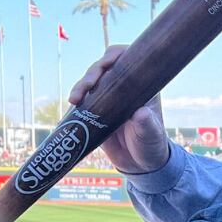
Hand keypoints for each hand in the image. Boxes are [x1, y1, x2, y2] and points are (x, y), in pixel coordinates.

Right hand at [69, 44, 170, 173]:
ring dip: (80, 87)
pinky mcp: (94, 110)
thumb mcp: (152, 135)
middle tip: (86, 86)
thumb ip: (148, 124)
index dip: (114, 56)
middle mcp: (123, 86)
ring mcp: (107, 97)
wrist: (139, 164)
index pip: (127, 59)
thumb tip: (140, 113)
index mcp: (141, 84)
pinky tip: (69, 108)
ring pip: (90, 83)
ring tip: (74, 99)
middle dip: (92, 73)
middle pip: (103, 68)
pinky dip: (75, 101)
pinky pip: (82, 101)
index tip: (106, 63)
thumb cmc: (151, 145)